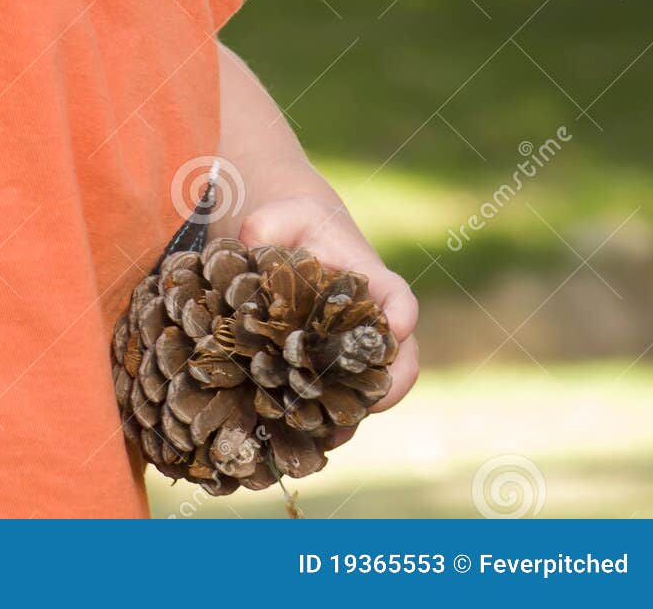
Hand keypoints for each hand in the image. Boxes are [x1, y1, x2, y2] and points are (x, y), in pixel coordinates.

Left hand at [238, 190, 419, 431]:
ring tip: (327, 433)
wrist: (291, 247)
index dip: (402, 313)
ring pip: (370, 393)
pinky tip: (301, 438)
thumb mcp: (281, 215)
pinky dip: (325, 425)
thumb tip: (250, 249)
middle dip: (390, 385)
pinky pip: (339, 406)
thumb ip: (267, 224)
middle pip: (401, 360)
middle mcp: (371, 324)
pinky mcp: (329, 375)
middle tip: (369, 403)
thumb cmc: (292, 227)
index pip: (399, 297)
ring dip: (354, 415)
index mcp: (371, 282)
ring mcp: (353, 354)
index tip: (396, 326)